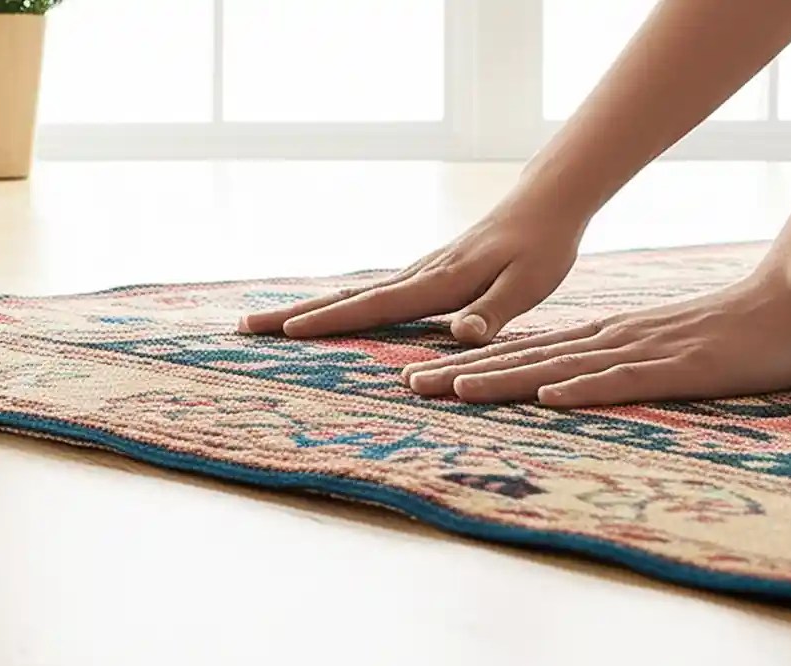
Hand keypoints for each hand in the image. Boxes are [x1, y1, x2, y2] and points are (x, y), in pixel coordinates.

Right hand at [238, 197, 586, 344]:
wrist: (546, 205)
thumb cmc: (541, 250)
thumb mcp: (527, 286)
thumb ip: (492, 313)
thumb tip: (460, 336)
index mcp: (438, 282)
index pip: (375, 306)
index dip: (330, 320)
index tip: (285, 330)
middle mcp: (419, 274)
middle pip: (348, 296)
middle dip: (295, 313)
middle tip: (244, 327)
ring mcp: (419, 271)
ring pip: (356, 292)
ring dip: (311, 308)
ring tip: (270, 324)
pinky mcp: (426, 272)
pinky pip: (374, 292)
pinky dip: (342, 303)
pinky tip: (330, 314)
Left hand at [400, 274, 790, 406]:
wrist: (790, 303)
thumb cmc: (730, 334)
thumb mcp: (661, 351)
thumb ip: (621, 364)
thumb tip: (573, 384)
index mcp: (608, 338)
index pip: (530, 355)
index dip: (476, 366)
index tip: (426, 379)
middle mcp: (613, 340)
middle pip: (529, 360)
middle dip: (467, 374)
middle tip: (410, 386)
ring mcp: (644, 351)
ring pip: (562, 368)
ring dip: (507, 380)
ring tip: (455, 390)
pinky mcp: (679, 368)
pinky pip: (626, 381)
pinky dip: (587, 390)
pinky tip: (551, 398)